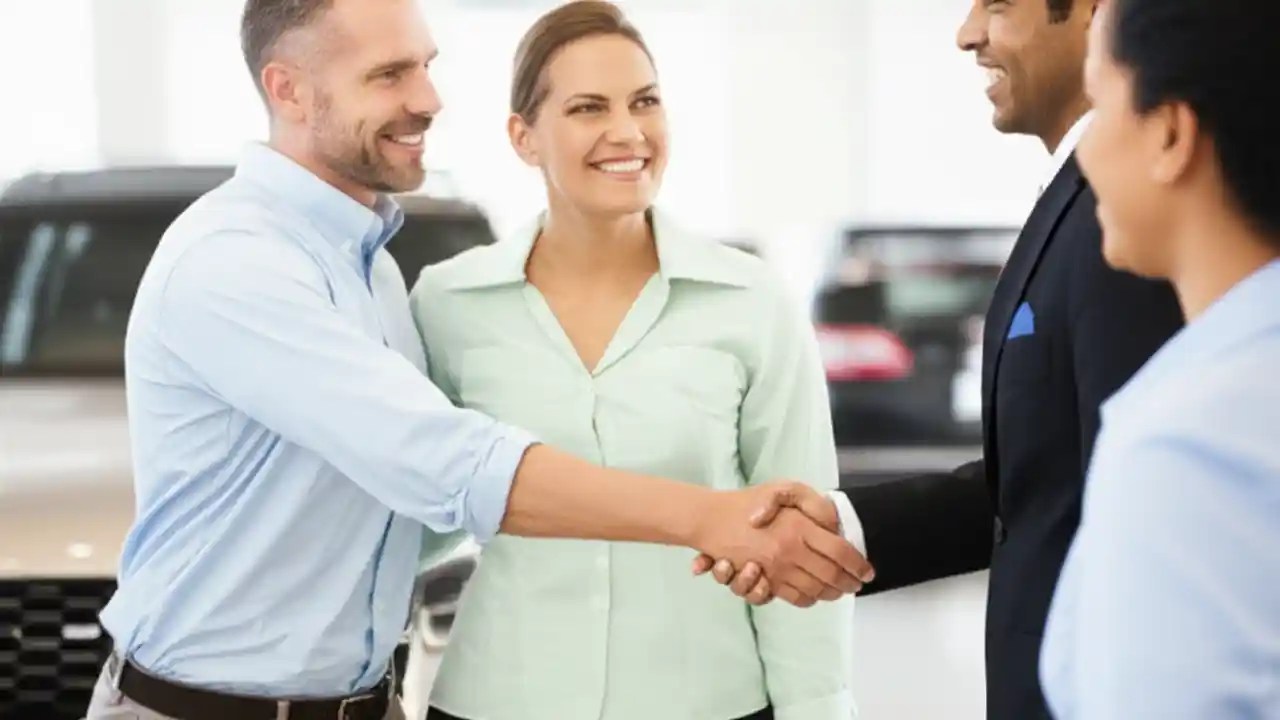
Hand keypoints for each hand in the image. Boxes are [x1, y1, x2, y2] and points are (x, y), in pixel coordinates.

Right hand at [690, 482, 873, 606]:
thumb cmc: (749, 501)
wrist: (713, 520)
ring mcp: (777, 569)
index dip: (859, 564)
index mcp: (799, 527)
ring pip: (816, 589)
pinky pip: (795, 597)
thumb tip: (833, 526)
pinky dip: (810, 599)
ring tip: (842, 590)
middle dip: (850, 582)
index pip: (840, 551)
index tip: (868, 571)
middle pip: (832, 575)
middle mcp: (790, 551)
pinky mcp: (765, 581)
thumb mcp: (784, 489)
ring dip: (833, 593)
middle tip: (858, 583)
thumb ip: (813, 504)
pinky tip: (816, 593)